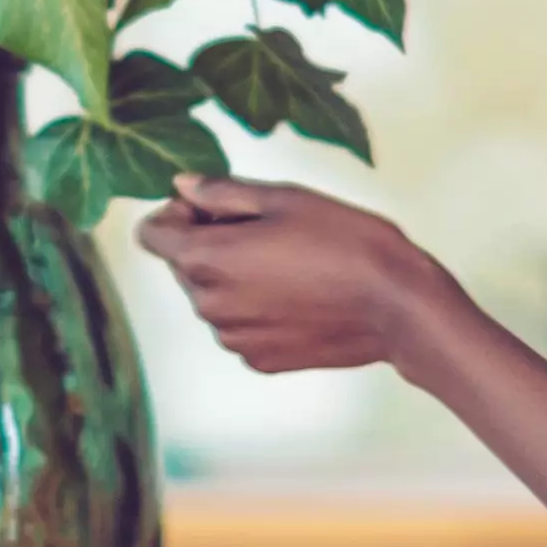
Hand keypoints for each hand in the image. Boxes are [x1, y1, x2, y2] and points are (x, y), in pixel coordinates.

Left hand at [133, 177, 459, 376]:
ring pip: (213, 296)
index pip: (150, 234)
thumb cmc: (344, 241)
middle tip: (268, 230)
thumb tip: (182, 186)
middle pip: (183, 265)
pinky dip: (258, 308)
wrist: (397, 305)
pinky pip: (241, 325)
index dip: (177, 213)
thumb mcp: (282, 198)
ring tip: (292, 263)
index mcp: (204, 261)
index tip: (217, 206)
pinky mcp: (260, 360)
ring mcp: (233, 339)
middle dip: (210, 242)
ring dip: (235, 277)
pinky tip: (301, 295)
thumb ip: (221, 191)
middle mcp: (207, 306)